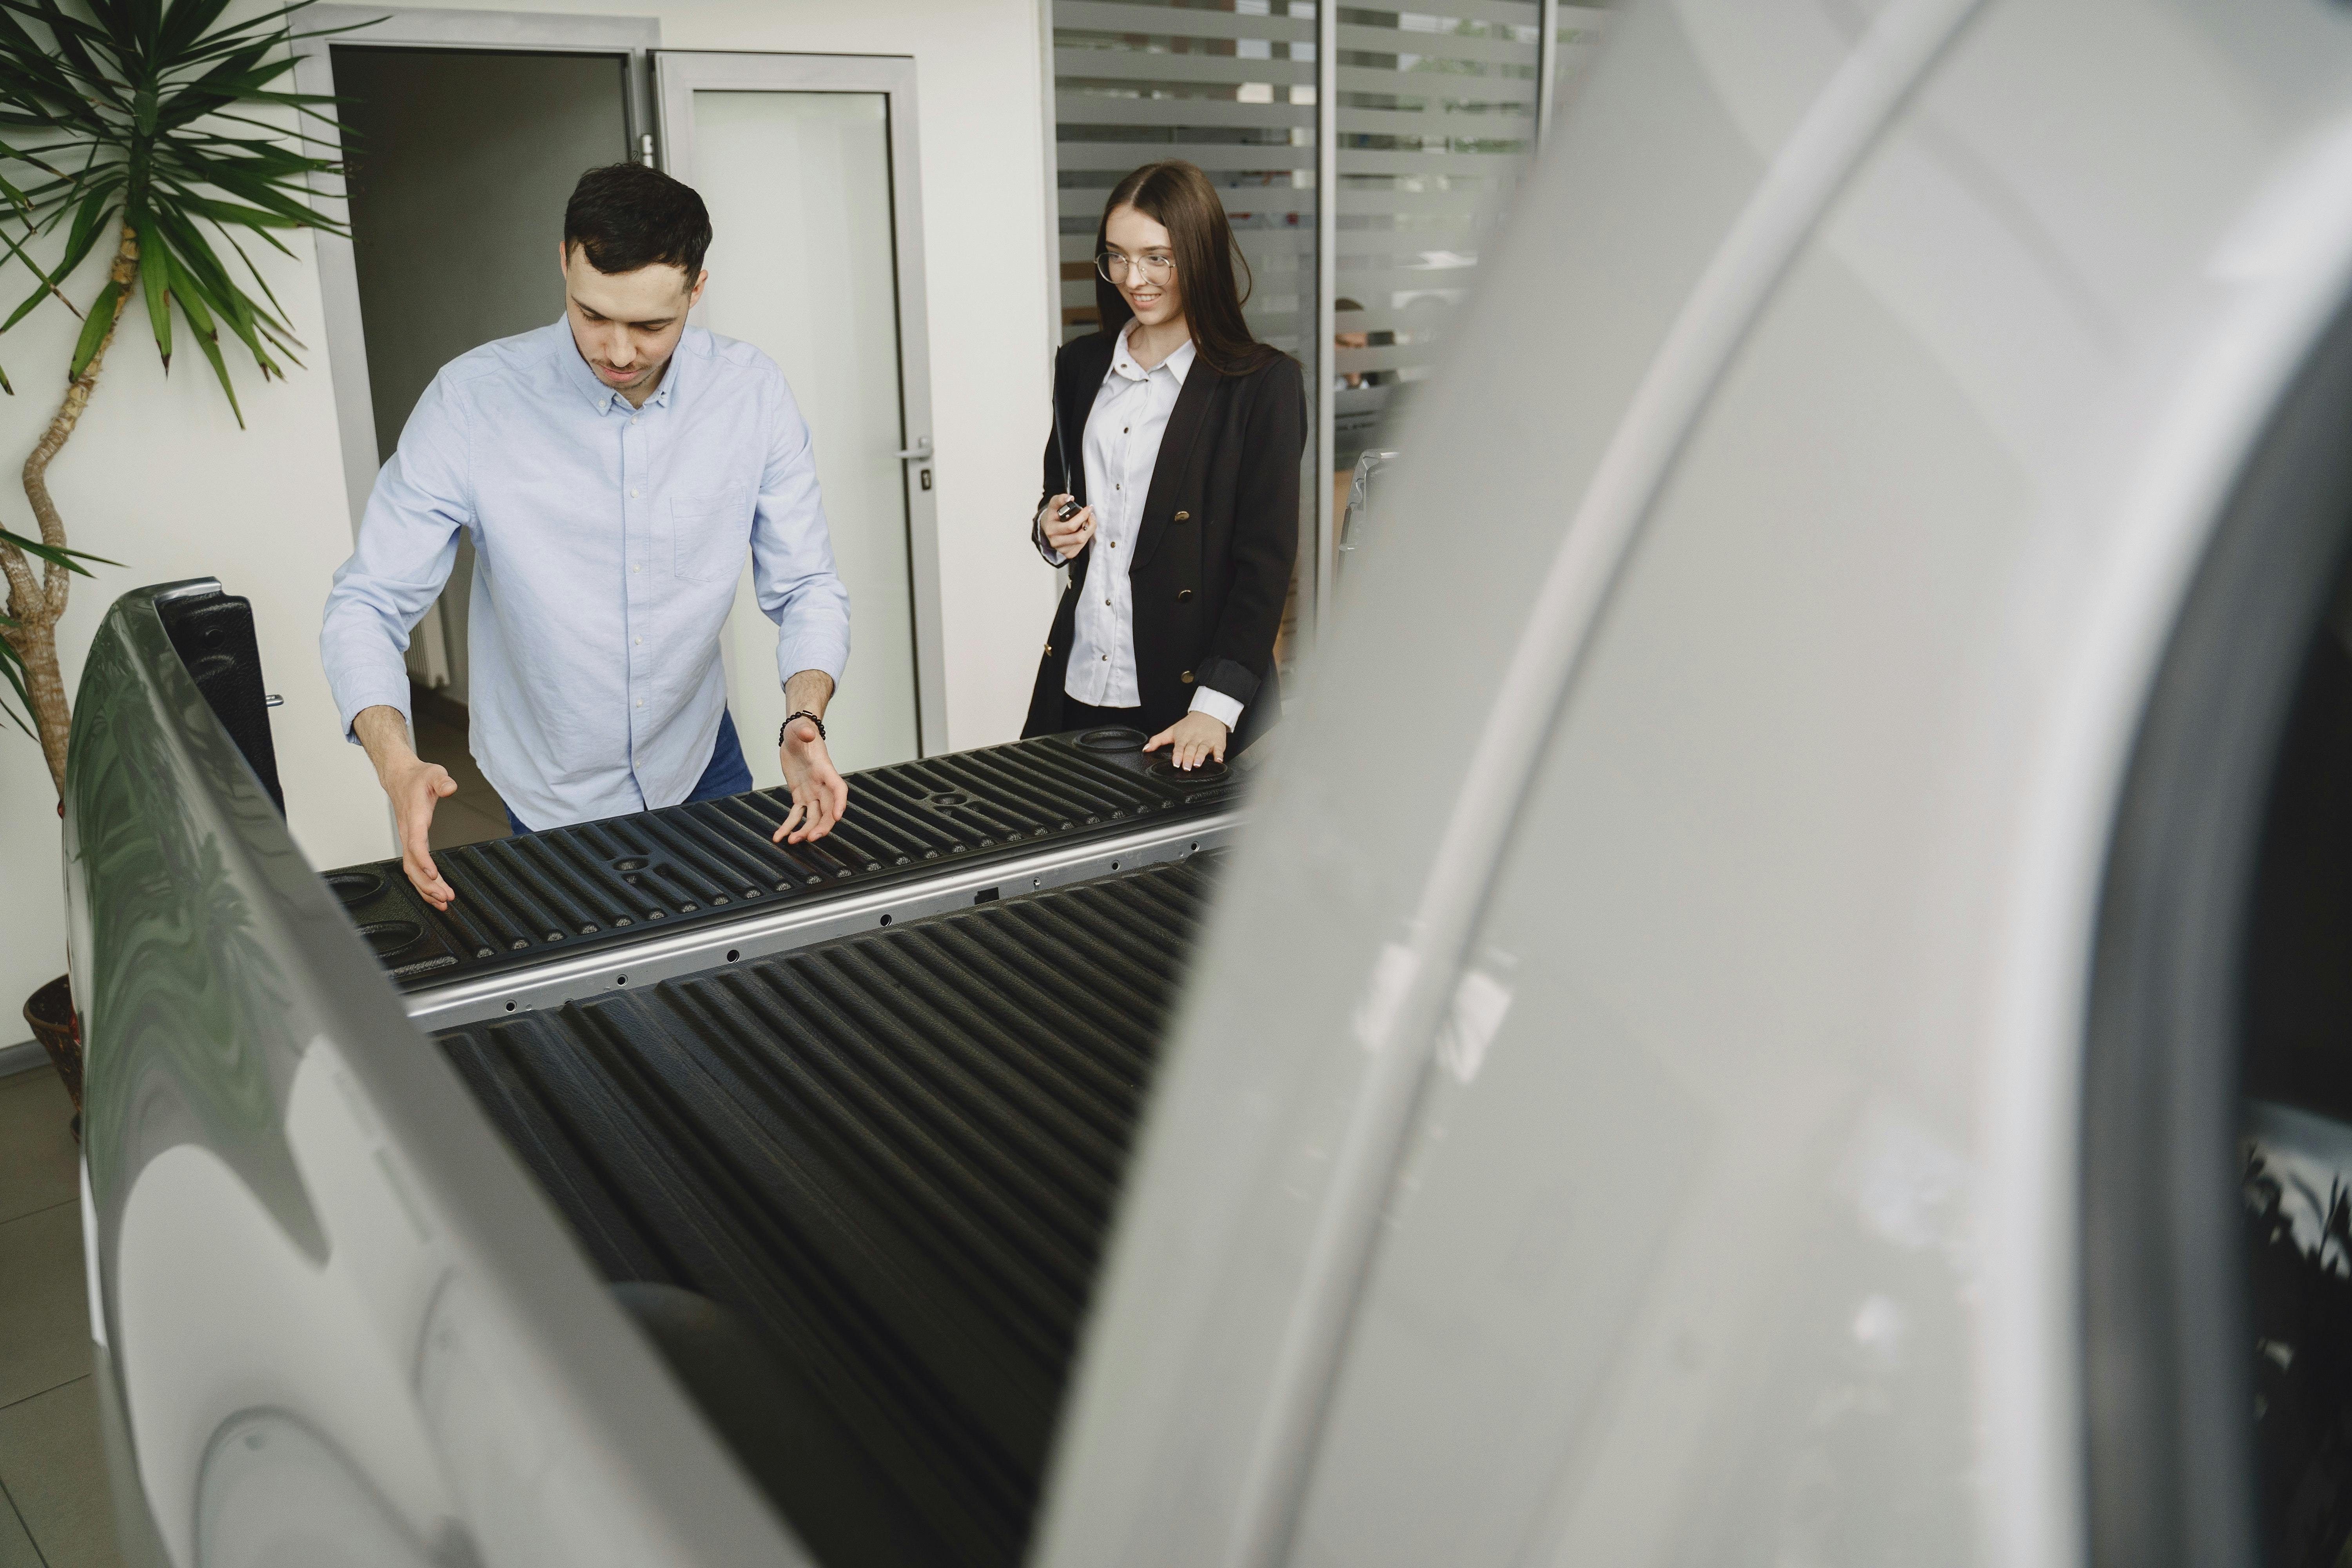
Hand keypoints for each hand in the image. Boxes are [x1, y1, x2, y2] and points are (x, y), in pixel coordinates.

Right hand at [352, 705, 458, 908]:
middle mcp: (408, 832)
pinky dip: (423, 883)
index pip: (415, 842)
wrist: (400, 777)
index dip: (423, 860)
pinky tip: (435, 892)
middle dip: (427, 884)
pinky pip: (414, 867)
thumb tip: (450, 787)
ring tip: (442, 902)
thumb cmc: (418, 778)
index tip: (433, 874)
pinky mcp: (411, 843)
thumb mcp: (435, 773)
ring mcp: (408, 839)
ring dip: (425, 888)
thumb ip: (442, 781)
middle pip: (412, 864)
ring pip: (411, 870)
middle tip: (445, 897)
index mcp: (414, 817)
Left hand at [774, 715, 848, 843]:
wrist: (794, 736)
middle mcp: (822, 785)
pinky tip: (780, 836)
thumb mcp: (799, 729)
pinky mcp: (800, 796)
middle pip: (828, 810)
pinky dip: (789, 827)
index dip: (840, 803)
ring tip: (792, 841)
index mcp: (825, 770)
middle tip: (812, 838)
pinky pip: (797, 815)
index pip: (838, 789)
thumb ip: (804, 732)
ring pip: (814, 818)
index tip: (839, 816)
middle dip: (823, 826)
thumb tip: (807, 733)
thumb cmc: (800, 732)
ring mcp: (812, 793)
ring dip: (805, 831)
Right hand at [1040, 495, 1095, 561]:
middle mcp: (1055, 541)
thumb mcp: (1054, 504)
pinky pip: (1082, 546)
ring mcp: (1061, 549)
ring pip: (1082, 541)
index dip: (1083, 516)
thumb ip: (1060, 499)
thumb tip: (1070, 498)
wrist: (1048, 527)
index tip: (1089, 508)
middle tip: (1090, 515)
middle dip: (1089, 524)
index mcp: (1051, 529)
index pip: (1071, 526)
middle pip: (1079, 536)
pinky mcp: (1068, 554)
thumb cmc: (1053, 515)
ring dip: (1089, 530)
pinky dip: (1085, 536)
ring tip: (1088, 521)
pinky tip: (1082, 530)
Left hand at [1144, 710, 1228, 770]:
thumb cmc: (1189, 725)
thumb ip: (1157, 740)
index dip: (1177, 754)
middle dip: (1188, 757)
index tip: (1176, 762)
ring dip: (1201, 756)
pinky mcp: (1218, 742)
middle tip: (1186, 766)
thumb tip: (1145, 749)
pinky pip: (1219, 749)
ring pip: (1203, 748)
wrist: (1209, 713)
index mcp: (1183, 736)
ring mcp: (1207, 740)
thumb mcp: (1172, 731)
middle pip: (1191, 748)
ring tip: (1198, 763)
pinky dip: (1219, 755)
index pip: (1179, 746)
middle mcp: (1195, 738)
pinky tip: (1218, 760)